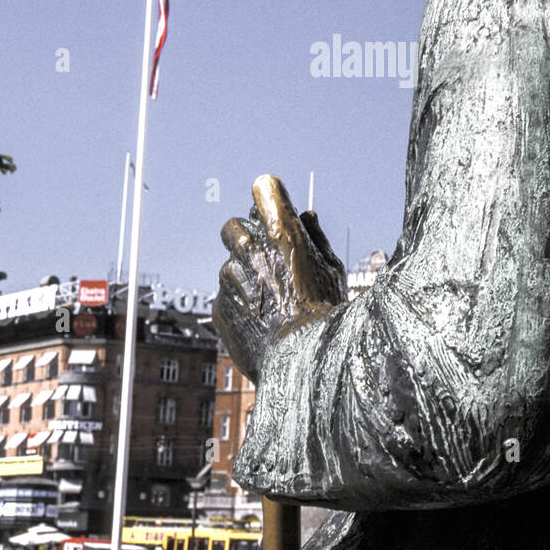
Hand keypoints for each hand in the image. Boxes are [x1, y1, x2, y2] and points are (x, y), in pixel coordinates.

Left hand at [212, 174, 347, 382]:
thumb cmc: (326, 314)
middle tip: (265, 261)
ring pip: (230, 267)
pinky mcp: (218, 305)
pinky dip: (238, 307)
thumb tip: (305, 216)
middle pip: (234, 225)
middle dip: (246, 238)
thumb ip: (314, 238)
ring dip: (244, 279)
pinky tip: (260, 324)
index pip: (265, 188)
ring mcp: (229, 276)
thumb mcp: (331, 270)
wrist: (304, 362)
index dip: (271, 199)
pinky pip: (225, 298)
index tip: (274, 209)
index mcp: (281, 230)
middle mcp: (249, 246)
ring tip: (271, 306)